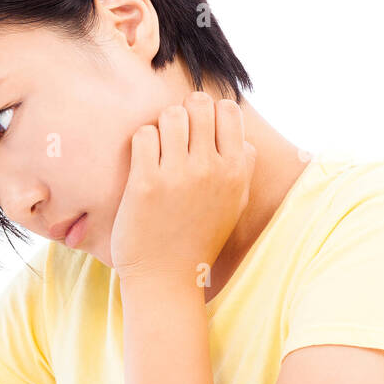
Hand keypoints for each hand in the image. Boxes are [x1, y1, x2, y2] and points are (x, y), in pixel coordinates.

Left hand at [110, 91, 255, 281]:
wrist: (165, 278)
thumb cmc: (198, 240)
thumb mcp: (234, 206)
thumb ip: (242, 169)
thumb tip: (242, 139)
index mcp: (236, 171)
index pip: (228, 109)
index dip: (210, 113)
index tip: (197, 132)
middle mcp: (211, 169)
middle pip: (198, 105)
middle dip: (184, 114)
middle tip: (174, 138)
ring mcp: (179, 175)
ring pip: (170, 115)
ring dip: (161, 127)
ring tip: (158, 150)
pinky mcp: (146, 183)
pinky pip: (144, 135)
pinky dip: (142, 142)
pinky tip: (143, 162)